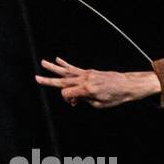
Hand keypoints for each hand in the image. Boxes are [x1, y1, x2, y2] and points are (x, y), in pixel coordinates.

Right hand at [34, 57, 158, 107]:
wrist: (127, 85)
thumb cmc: (115, 97)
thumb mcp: (100, 104)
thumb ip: (85, 100)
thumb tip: (74, 98)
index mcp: (87, 89)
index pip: (67, 94)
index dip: (67, 100)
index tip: (74, 104)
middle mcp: (85, 79)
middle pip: (62, 80)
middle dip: (48, 80)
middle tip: (36, 78)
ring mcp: (86, 74)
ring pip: (66, 71)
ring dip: (53, 67)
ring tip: (43, 62)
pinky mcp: (89, 72)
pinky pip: (75, 68)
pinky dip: (66, 64)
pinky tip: (58, 59)